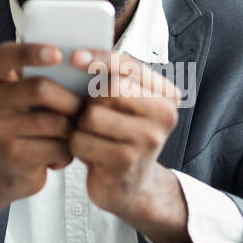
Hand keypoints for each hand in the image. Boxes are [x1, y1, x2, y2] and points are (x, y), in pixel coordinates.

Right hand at [0, 42, 80, 233]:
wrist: (1, 170)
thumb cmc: (22, 124)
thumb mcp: (21, 95)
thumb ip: (40, 75)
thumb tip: (84, 59)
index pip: (5, 56)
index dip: (31, 52)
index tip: (57, 54)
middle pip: (40, 89)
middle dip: (72, 100)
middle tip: (86, 108)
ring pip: (55, 121)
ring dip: (73, 129)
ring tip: (73, 134)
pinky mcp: (11, 154)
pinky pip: (57, 147)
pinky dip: (68, 152)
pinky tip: (61, 155)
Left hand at [67, 49, 191, 242]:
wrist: (130, 187)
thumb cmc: (121, 137)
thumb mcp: (126, 105)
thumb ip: (115, 79)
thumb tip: (78, 55)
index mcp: (167, 95)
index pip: (129, 66)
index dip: (100, 58)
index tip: (75, 57)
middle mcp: (164, 115)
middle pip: (109, 88)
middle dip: (90, 100)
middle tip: (92, 115)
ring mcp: (147, 140)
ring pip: (92, 115)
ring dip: (81, 125)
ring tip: (92, 136)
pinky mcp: (125, 161)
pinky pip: (82, 139)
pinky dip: (76, 145)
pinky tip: (89, 152)